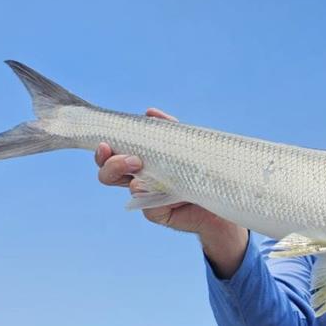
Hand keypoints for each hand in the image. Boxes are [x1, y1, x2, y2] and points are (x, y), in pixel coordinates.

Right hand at [94, 108, 212, 232]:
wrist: (222, 193)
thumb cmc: (201, 166)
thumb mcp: (184, 142)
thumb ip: (167, 128)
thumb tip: (150, 113)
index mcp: (139, 160)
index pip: (112, 155)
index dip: (103, 151)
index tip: (105, 144)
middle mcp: (139, 178)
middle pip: (108, 174)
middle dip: (112, 165)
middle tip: (132, 160)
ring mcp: (147, 197)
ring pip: (130, 189)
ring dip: (136, 180)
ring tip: (151, 173)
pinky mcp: (157, 212)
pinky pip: (149, 207)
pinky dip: (158, 198)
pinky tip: (173, 194)